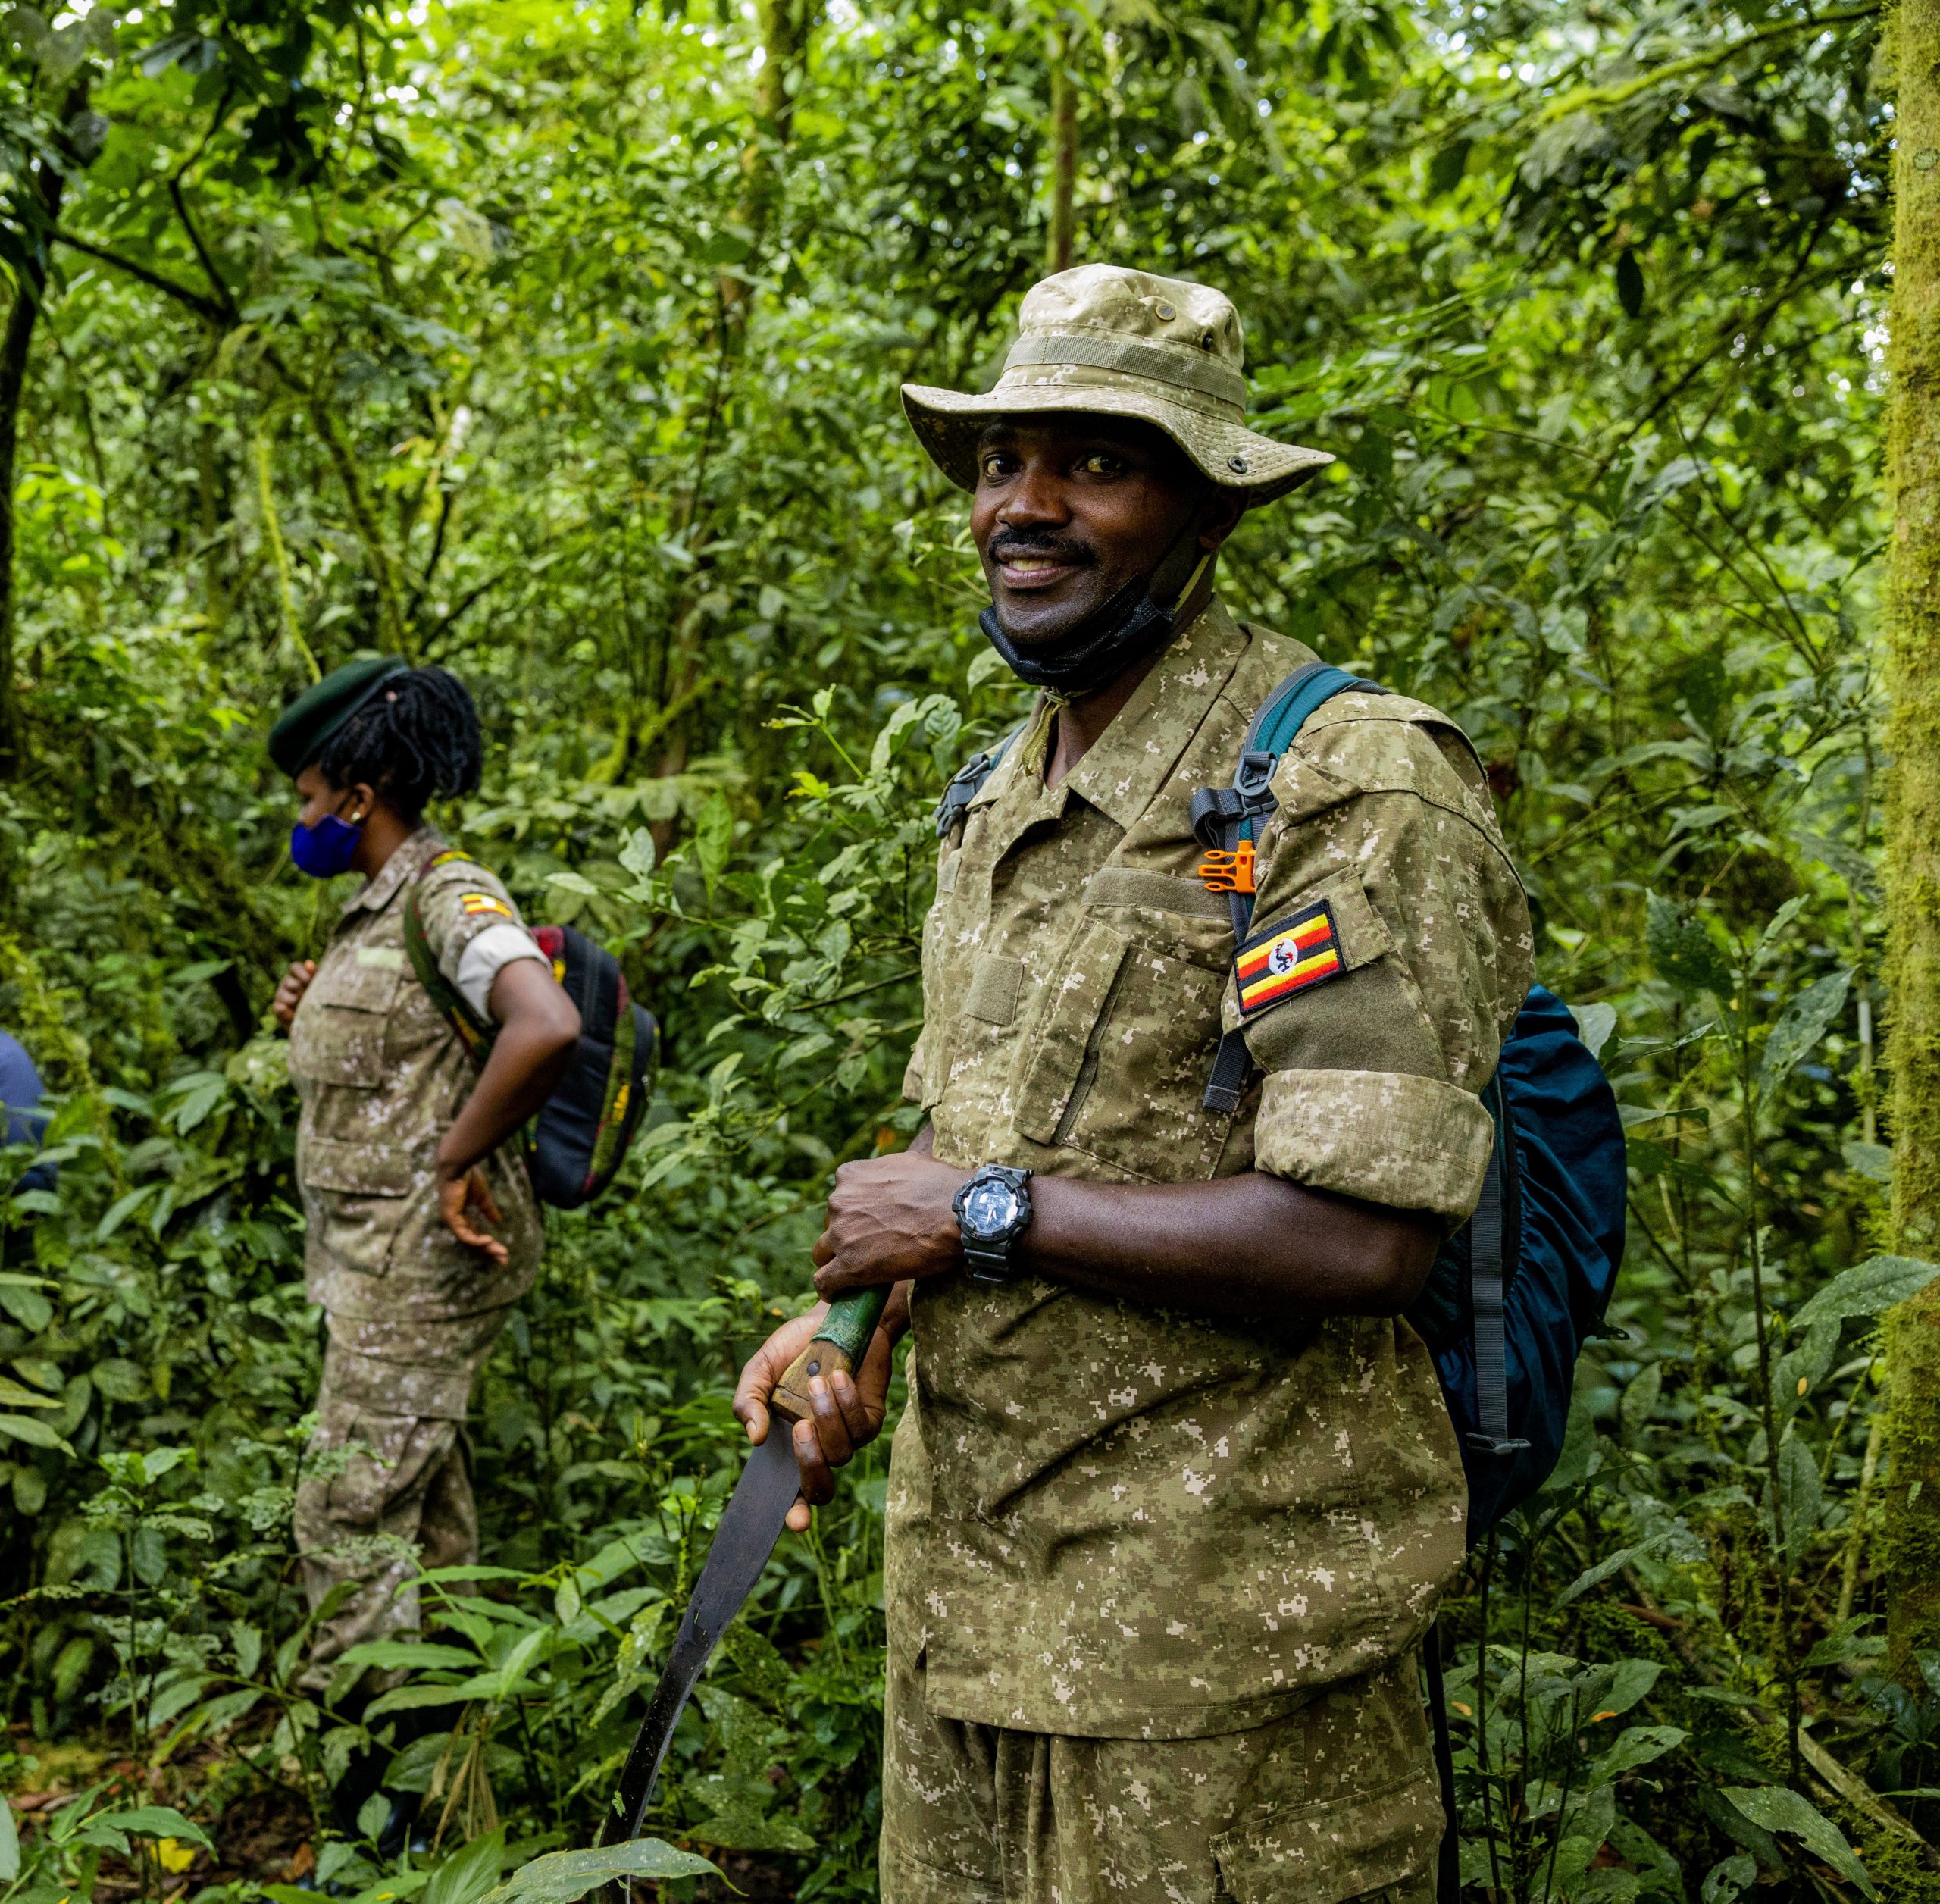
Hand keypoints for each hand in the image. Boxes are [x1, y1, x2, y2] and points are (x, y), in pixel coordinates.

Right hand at [273, 959, 316, 1026]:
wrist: (313, 1021)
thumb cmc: (318, 1000)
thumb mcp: (319, 987)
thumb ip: (314, 975)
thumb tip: (309, 962)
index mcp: (297, 975)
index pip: (295, 967)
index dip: (302, 973)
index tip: (309, 981)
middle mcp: (287, 982)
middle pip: (290, 981)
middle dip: (301, 990)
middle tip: (309, 998)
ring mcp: (280, 994)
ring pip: (284, 995)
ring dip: (295, 1002)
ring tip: (303, 1007)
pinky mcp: (277, 1008)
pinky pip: (280, 1008)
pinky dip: (289, 1013)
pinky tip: (296, 1015)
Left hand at [437, 1162, 507, 1263]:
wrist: (458, 1166)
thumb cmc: (467, 1178)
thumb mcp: (482, 1197)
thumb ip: (488, 1209)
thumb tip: (498, 1221)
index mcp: (461, 1217)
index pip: (475, 1235)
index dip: (488, 1244)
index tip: (502, 1252)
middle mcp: (455, 1222)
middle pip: (473, 1243)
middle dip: (489, 1251)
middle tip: (504, 1259)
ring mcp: (451, 1221)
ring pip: (469, 1241)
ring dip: (486, 1248)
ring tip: (500, 1252)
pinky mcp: (450, 1217)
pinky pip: (464, 1234)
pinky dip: (475, 1240)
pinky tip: (488, 1241)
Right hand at [732, 1307, 894, 1531]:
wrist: (835, 1317)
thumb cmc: (795, 1347)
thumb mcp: (761, 1369)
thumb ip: (748, 1402)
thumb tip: (755, 1438)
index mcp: (788, 1444)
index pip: (792, 1493)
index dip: (794, 1514)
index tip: (794, 1522)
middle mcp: (819, 1448)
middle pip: (820, 1489)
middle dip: (811, 1465)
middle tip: (801, 1428)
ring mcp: (847, 1437)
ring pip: (841, 1453)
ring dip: (828, 1418)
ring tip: (818, 1381)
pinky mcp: (871, 1419)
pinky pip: (861, 1427)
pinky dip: (847, 1403)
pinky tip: (838, 1376)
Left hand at [810, 1153, 965, 1300]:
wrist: (957, 1213)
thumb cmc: (942, 1187)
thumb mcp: (908, 1162)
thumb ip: (888, 1171)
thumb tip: (895, 1173)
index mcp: (851, 1176)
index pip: (839, 1199)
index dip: (853, 1215)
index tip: (867, 1225)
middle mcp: (839, 1201)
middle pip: (830, 1226)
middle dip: (845, 1237)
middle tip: (869, 1249)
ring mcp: (842, 1234)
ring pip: (822, 1253)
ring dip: (836, 1262)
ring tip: (854, 1274)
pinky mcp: (849, 1265)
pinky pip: (824, 1282)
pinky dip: (831, 1289)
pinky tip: (840, 1294)